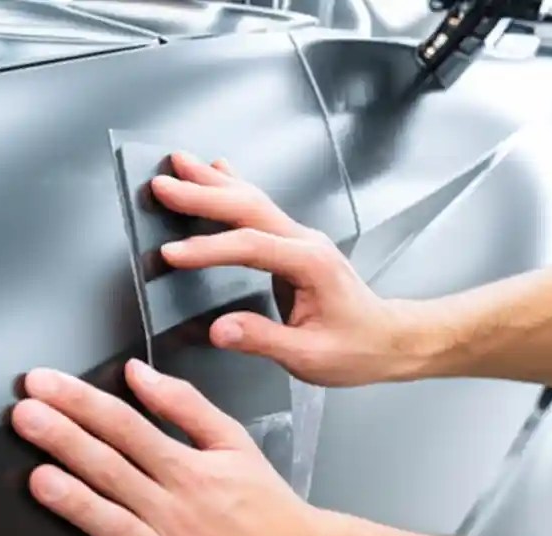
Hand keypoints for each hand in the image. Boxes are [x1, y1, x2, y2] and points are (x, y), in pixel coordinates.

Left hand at [10, 360, 333, 535]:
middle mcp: (174, 512)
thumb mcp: (235, 442)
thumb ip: (184, 405)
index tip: (45, 386)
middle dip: (64, 439)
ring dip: (76, 502)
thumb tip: (138, 373)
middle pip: (111, 469)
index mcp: (189, 470)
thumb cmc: (267, 507)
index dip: (80, 402)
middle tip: (27, 415)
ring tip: (40, 478)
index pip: (125, 426)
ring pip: (114, 525)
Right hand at [151, 152, 401, 386]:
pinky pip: (259, 208)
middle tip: (162, 184)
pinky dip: (233, 186)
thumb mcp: (309, 355)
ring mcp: (301, 238)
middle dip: (202, 194)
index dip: (208, 249)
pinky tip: (218, 170)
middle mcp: (306, 242)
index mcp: (309, 265)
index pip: (250, 248)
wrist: (389, 340)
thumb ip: (262, 339)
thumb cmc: (356, 348)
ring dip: (212, 181)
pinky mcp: (295, 243)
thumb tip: (220, 330)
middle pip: (248, 208)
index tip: (172, 253)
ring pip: (252, 199)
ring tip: (179, 162)